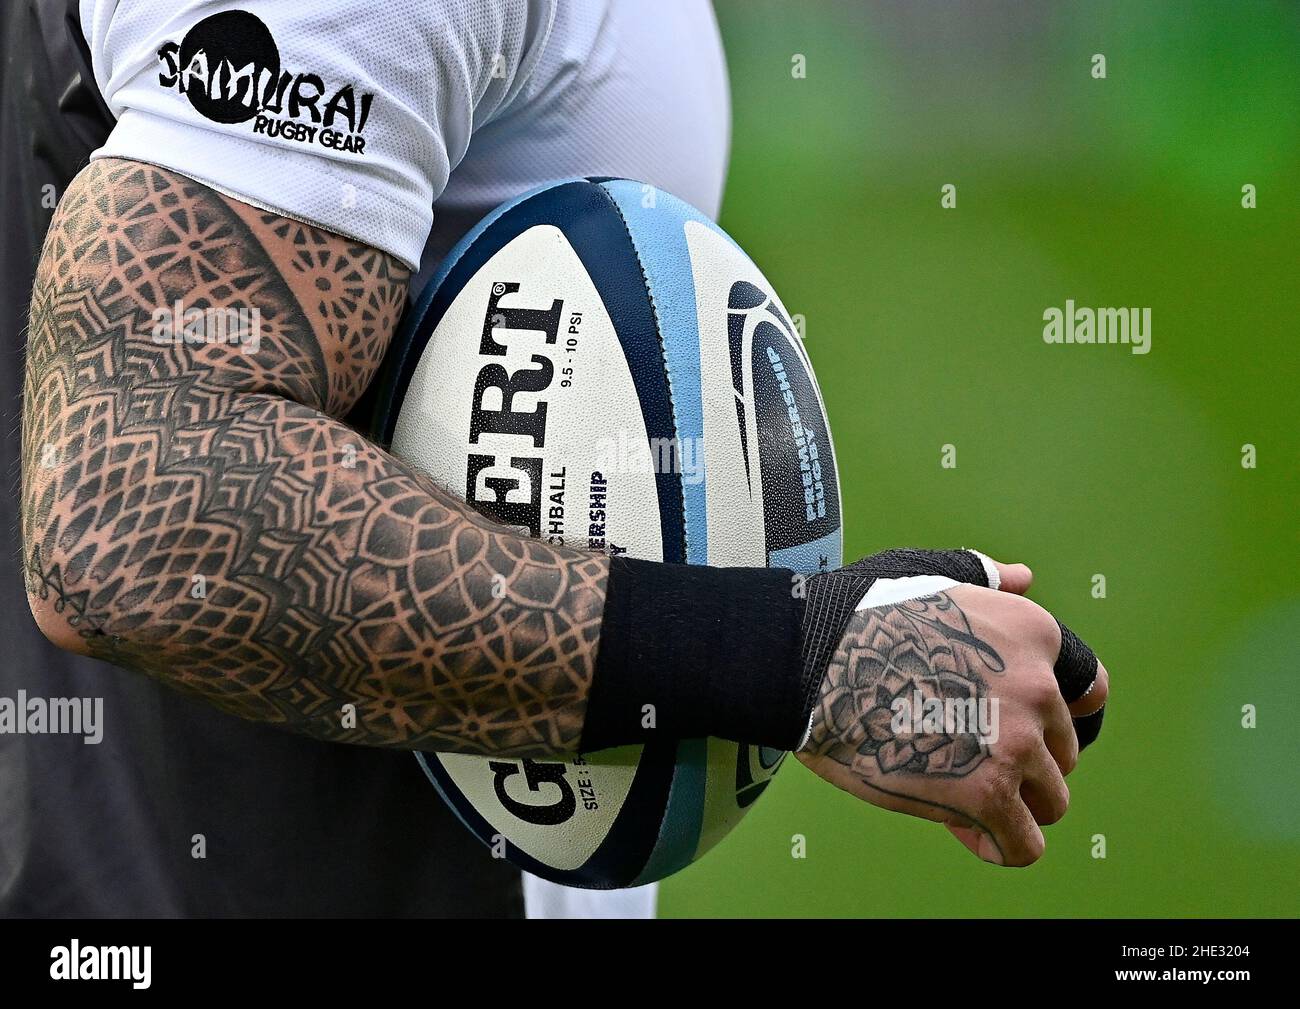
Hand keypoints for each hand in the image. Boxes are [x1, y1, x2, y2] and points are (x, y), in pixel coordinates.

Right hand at [796, 550, 1107, 866]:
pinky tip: (960, 826)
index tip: (1015, 727)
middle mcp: (1040, 688)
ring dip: (1011, 803)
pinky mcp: (986, 796)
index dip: (1052, 715)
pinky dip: (996, 844)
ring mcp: (1018, 745)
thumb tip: (1024, 579)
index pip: (1088, 691)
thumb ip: (985, 579)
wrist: (808, 659)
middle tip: (960, 756)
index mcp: (1034, 633)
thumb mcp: (931, 573)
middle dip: (1022, 760)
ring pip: (1051, 801)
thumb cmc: (855, 614)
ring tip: (956, 791)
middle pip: (1063, 752)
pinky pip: (1023, 846)